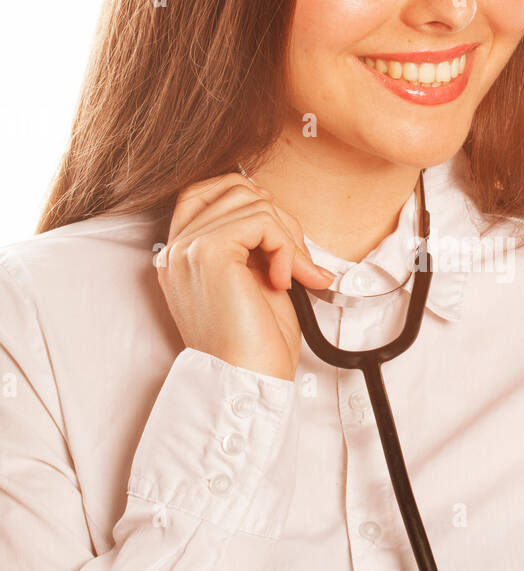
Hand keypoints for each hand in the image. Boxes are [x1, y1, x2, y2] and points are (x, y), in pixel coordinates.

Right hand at [156, 171, 334, 381]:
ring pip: (252, 202)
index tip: (278, 230)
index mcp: (181, 257)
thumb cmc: (253, 345)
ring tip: (296, 276)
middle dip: (278, 218)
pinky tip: (285, 280)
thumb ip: (254, 245)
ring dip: (288, 236)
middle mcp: (177, 249)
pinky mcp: (208, 252)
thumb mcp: (253, 281)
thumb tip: (278, 214)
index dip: (246, 196)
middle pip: (232, 190)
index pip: (202, 192)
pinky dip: (286, 246)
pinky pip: (260, 219)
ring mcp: (188, 248)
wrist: (245, 381)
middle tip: (298, 261)